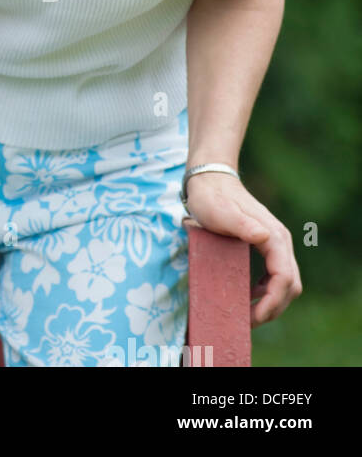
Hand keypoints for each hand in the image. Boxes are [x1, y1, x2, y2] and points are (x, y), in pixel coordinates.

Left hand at [183, 171, 301, 325]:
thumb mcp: (220, 210)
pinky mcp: (266, 245)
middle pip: (290, 284)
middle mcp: (279, 241)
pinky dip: (267, 290)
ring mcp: (274, 243)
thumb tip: (264, 237)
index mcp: (273, 236)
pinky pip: (275, 274)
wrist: (209, 179)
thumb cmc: (210, 196)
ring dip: (272, 301)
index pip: (284, 277)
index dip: (272, 301)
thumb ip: (240, 223)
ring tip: (249, 313)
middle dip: (273, 307)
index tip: (254, 316)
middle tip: (249, 321)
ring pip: (286, 282)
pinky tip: (250, 295)